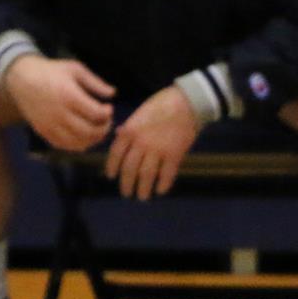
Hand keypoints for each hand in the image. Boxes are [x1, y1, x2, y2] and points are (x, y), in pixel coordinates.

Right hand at [3, 56, 114, 152]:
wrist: (20, 78)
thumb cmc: (50, 71)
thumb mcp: (74, 69)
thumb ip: (95, 82)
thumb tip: (113, 93)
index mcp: (69, 95)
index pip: (97, 114)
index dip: (108, 113)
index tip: (108, 107)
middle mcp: (59, 113)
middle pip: (90, 131)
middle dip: (104, 129)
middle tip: (106, 122)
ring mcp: (49, 124)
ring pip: (78, 142)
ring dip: (92, 139)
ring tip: (96, 130)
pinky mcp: (42, 131)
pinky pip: (64, 145)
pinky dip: (77, 144)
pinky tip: (82, 136)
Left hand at [104, 86, 199, 200]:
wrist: (187, 102)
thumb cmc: (161, 105)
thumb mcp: (139, 113)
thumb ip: (129, 128)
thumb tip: (118, 135)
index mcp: (129, 131)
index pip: (115, 155)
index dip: (112, 168)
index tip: (111, 177)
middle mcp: (140, 143)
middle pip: (129, 169)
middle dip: (126, 184)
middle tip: (126, 193)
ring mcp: (157, 149)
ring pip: (146, 175)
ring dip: (142, 188)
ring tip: (142, 197)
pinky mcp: (175, 154)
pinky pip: (166, 174)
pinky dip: (163, 184)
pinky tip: (160, 191)